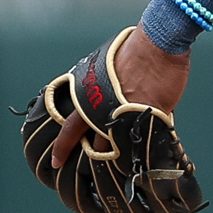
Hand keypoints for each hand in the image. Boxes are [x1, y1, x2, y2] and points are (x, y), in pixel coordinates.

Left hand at [49, 26, 187, 169]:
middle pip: (92, 144)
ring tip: (120, 153)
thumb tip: (98, 97)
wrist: (157, 44)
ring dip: (117, 149)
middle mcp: (100, 110)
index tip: (55, 161)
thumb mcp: (102, 66)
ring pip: (116, 145)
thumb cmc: (130, 50)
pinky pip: (138, 139)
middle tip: (90, 168)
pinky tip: (140, 148)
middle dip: (93, 156)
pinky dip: (138, 145)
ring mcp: (122, 116)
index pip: (70, 128)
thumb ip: (98, 87)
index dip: (62, 147)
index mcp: (86, 96)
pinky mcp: (145, 119)